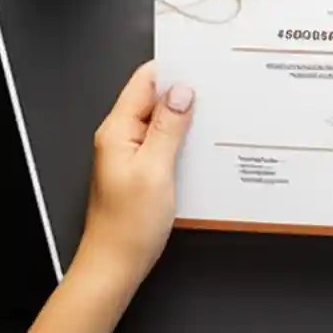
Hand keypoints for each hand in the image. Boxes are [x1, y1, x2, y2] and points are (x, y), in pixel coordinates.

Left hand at [78, 62, 194, 287]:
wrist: (115, 266)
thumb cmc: (128, 226)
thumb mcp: (155, 170)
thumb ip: (169, 128)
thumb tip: (182, 92)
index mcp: (117, 130)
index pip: (144, 82)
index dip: (172, 70)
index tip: (202, 66)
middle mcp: (120, 137)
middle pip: (153, 99)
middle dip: (184, 93)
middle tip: (217, 91)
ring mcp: (129, 154)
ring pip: (161, 122)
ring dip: (185, 118)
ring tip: (214, 117)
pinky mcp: (140, 170)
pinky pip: (162, 144)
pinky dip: (181, 140)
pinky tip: (200, 147)